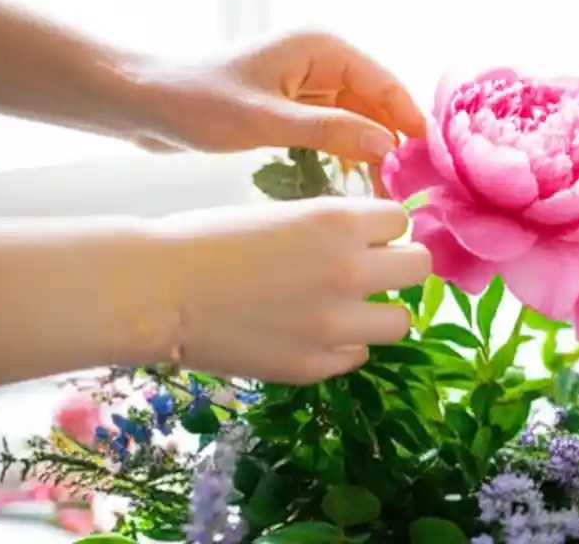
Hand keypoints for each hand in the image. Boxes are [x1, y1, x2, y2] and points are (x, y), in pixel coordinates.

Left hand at [127, 33, 426, 162]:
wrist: (142, 103)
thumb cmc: (195, 102)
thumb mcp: (264, 121)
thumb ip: (329, 131)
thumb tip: (388, 145)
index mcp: (321, 48)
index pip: (385, 83)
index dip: (411, 121)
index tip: (431, 162)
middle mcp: (322, 60)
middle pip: (378, 103)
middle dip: (396, 142)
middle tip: (414, 189)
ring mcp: (309, 84)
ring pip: (361, 120)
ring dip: (375, 153)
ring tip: (390, 195)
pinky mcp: (295, 107)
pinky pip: (337, 130)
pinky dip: (350, 155)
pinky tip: (361, 186)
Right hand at [146, 196, 429, 382]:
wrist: (159, 291)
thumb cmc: (208, 239)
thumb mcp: (283, 212)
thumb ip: (333, 229)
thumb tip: (372, 241)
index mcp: (338, 223)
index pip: (401, 221)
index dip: (382, 227)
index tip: (365, 234)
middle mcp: (348, 272)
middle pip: (419, 268)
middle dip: (399, 265)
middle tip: (371, 270)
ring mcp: (334, 325)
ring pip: (400, 320)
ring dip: (379, 310)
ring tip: (346, 306)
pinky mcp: (314, 365)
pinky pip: (357, 355)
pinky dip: (342, 344)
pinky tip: (310, 331)